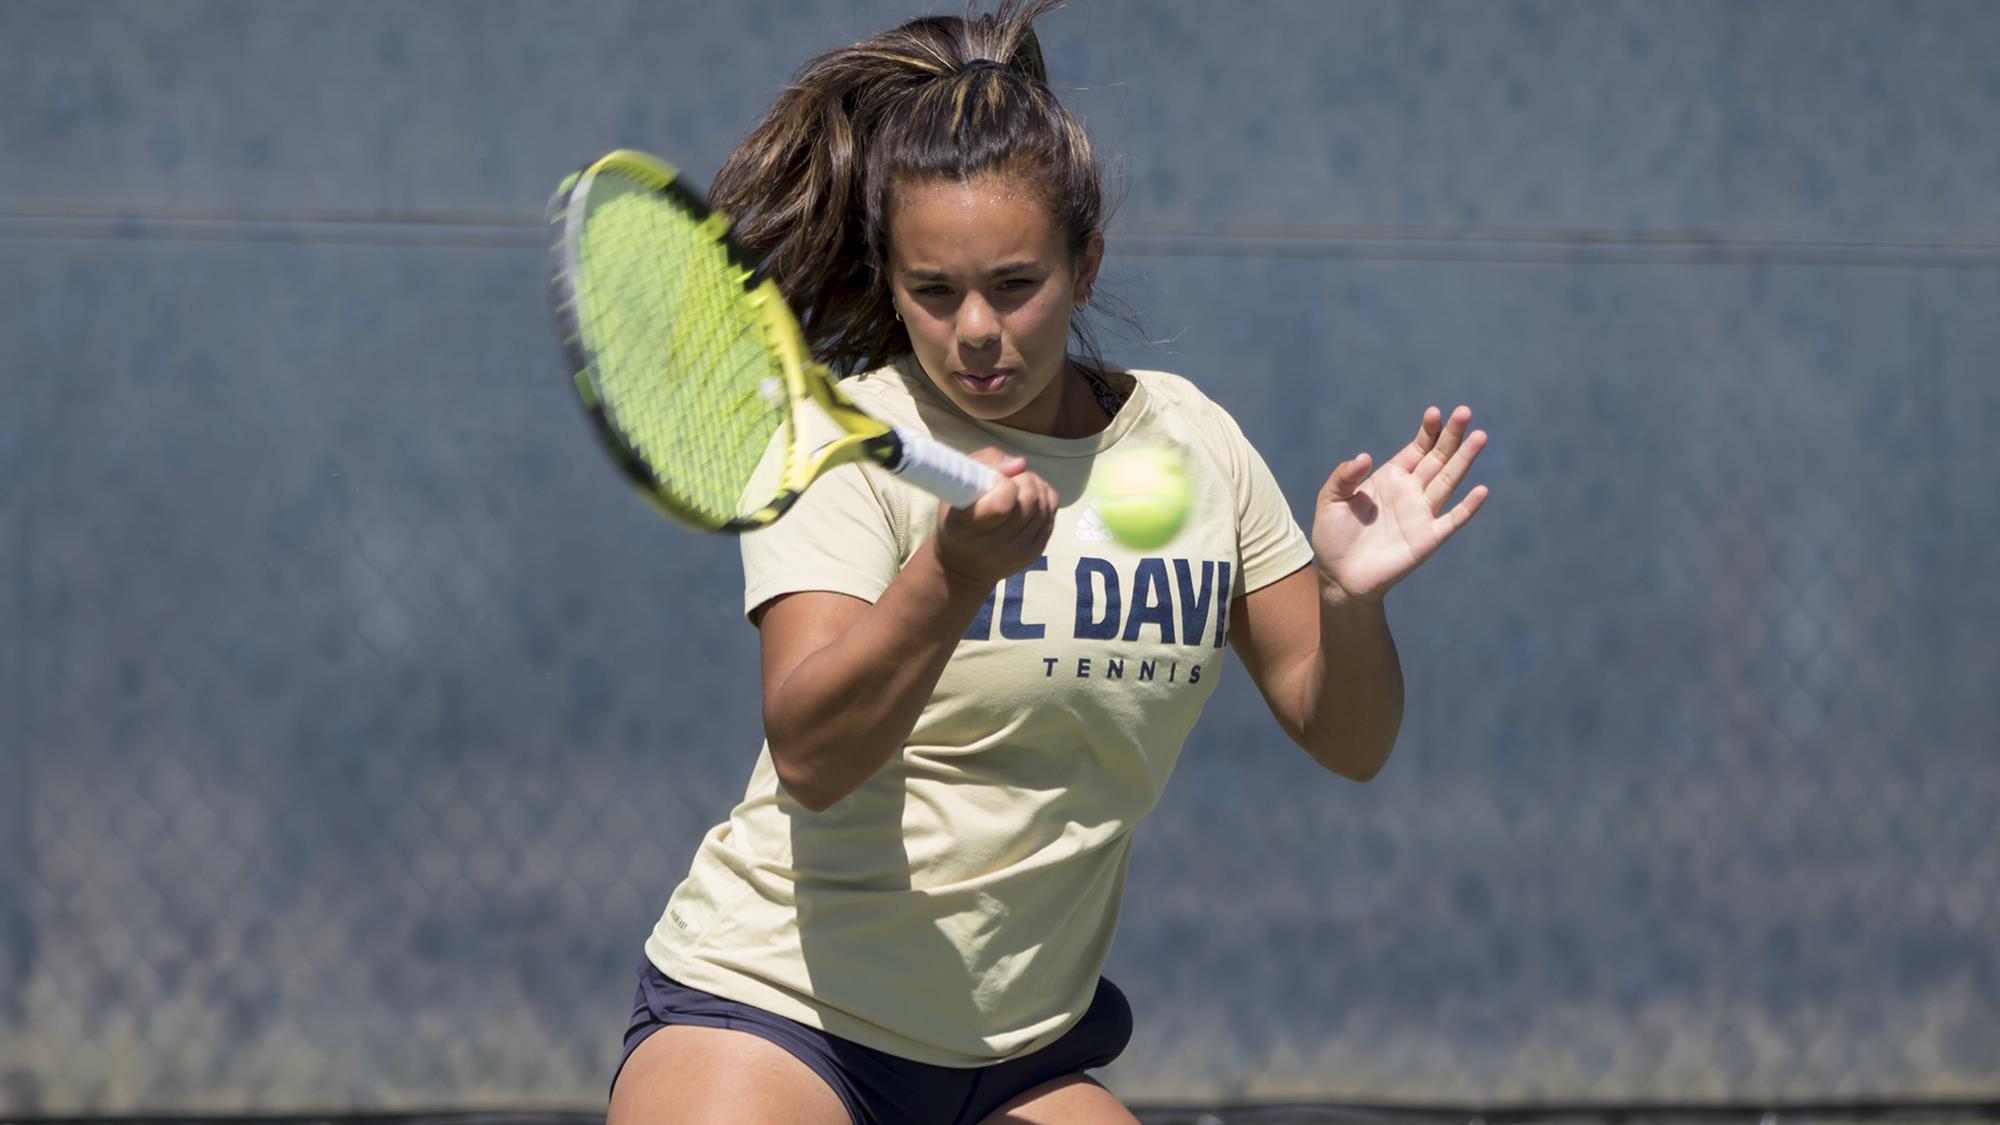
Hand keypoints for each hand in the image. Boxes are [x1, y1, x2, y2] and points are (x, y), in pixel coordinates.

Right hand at [933, 448, 1059, 588]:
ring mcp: (1018, 552)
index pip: (1002, 502)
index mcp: (968, 528)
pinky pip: (1051, 514)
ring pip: (1044, 504)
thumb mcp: (958, 485)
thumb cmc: (956, 518)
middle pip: (1029, 499)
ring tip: (1020, 487)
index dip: (1004, 482)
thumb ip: (986, 463)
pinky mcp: (1034, 553)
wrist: (964, 566)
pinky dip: (1044, 500)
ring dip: (1036, 486)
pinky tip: (1030, 500)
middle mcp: (995, 545)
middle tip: (1010, 480)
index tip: (994, 480)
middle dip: (1023, 479)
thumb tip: (1020, 464)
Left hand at [1312, 405, 1489, 604]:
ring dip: (1464, 460)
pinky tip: (1481, 491)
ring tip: (1480, 436)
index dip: (1427, 431)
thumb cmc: (1334, 536)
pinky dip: (1468, 507)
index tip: (1434, 412)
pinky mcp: (1428, 538)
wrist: (1340, 576)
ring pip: (1448, 481)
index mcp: (1391, 477)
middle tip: (1465, 412)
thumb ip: (1344, 476)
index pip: (1417, 448)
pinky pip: (1453, 520)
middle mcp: (1411, 491)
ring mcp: (1422, 514)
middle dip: (1451, 436)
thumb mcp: (1330, 499)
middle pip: (1438, 458)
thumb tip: (1364, 457)